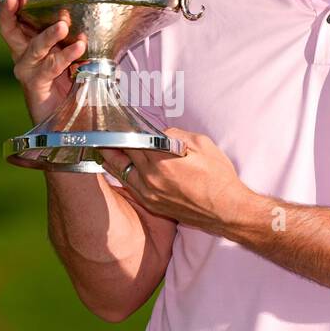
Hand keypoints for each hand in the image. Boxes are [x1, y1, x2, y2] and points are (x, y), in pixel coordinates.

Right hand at [0, 0, 87, 123]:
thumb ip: (69, 33)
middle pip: (8, 28)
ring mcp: (27, 69)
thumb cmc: (68, 77)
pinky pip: (51, 66)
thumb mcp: (69, 48)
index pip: (9, 16)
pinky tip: (80, 46)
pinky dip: (66, 55)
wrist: (67, 116)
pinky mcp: (37, 84)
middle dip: (9, 11)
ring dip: (49, 34)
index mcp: (25, 40)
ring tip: (63, 24)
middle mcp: (21, 53)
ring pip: (34, 47)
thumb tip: (74, 9)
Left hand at [100, 128, 256, 235]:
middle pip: (121, 155)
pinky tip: (118, 166)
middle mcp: (150, 178)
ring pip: (120, 172)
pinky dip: (121, 174)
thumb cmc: (218, 178)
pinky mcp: (153, 204)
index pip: (132, 139)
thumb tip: (159, 132)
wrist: (227, 211)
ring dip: (111, 158)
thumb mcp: (201, 145)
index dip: (121, 128)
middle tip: (102, 130)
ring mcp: (149, 193)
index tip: (112, 119)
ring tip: (103, 146)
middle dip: (112, 141)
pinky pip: (130, 186)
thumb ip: (175, 135)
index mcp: (161, 160)